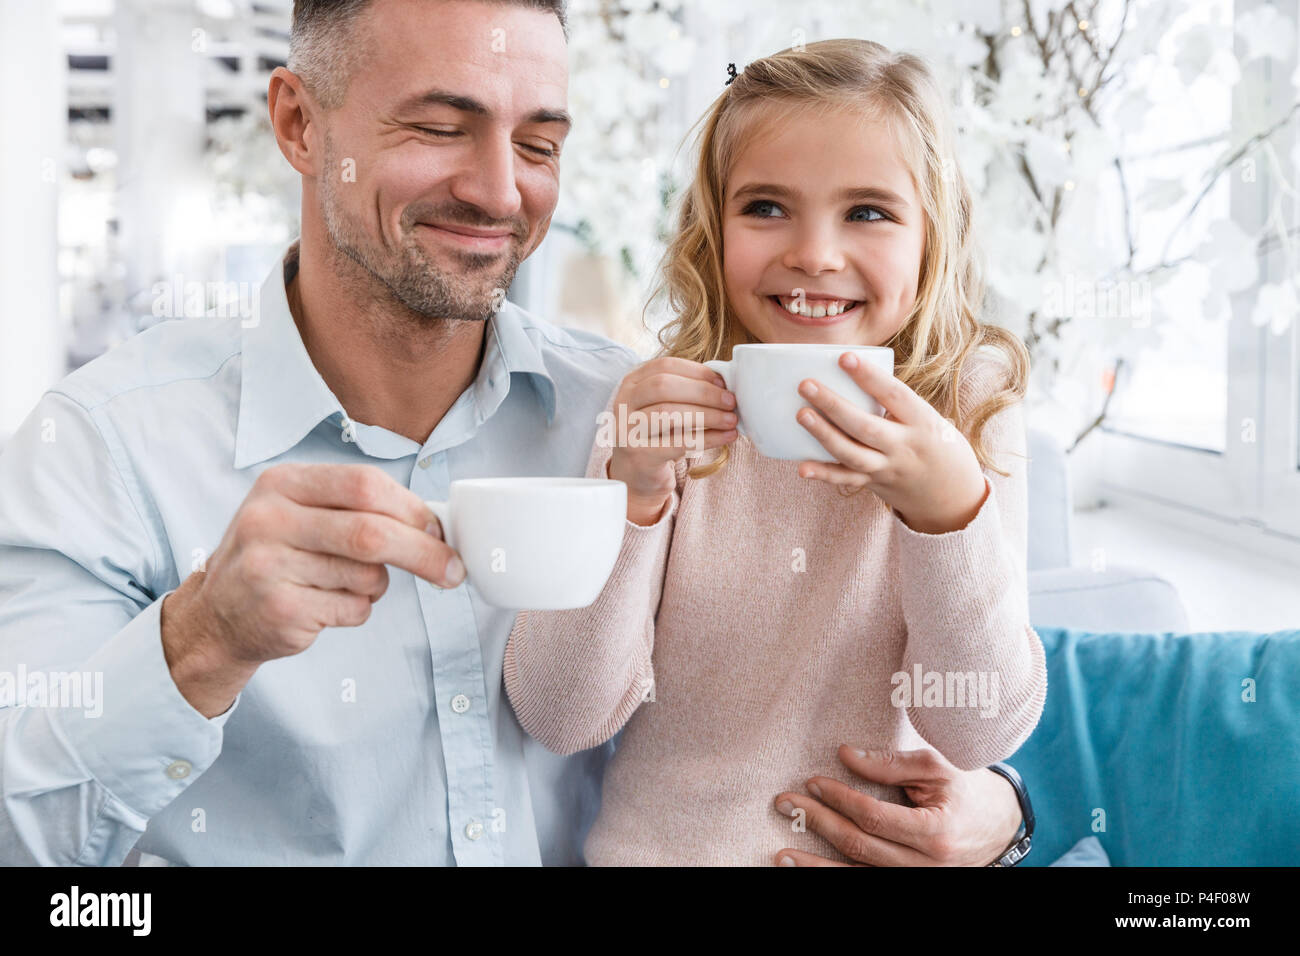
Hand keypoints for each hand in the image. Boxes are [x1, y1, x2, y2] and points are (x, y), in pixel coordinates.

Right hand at [161, 462, 459, 716]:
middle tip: (452, 571)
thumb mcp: (299, 513)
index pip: (364, 484)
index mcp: (281, 484)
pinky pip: (353, 609)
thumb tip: (434, 523)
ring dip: (376, 586)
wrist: (215, 616)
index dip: (412, 508)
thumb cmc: (276, 557)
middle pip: (373, 533)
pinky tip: (324, 605)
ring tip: (342, 584)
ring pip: (368, 576)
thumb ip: (355, 508)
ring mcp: (270, 566)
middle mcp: (269, 520)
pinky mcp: (280, 610)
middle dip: (424, 553)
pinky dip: (357, 610)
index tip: (439, 529)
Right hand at [606, 357, 737, 525]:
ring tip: (731, 420)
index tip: (723, 383)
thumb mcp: (663, 406)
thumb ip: (685, 391)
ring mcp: (627, 430)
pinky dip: (708, 438)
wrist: (637, 474)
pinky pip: (679, 443)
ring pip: (669, 414)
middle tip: (731, 401)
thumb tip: (724, 385)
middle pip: (664, 386)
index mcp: (631, 383)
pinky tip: (727, 437)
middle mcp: (623, 403)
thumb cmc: (658, 434)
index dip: (697, 372)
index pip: (664, 366)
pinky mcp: (640, 456)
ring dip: (708, 415)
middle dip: (703, 392)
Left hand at [772, 746, 1023, 865]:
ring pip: (857, 873)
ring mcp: (917, 879)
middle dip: (818, 822)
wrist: (999, 827)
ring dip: (816, 865)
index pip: (874, 817)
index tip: (813, 781)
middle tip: (785, 803)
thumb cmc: (966, 789)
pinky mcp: (908, 883)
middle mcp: (926, 865)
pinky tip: (807, 871)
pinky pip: (865, 881)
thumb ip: (889, 763)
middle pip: (860, 845)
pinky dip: (834, 876)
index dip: (839, 799)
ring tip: (781, 854)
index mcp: (936, 832)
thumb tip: (844, 754)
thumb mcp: (936, 767)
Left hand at [794, 352, 987, 533]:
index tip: (844, 357)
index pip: (894, 395)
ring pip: (852, 454)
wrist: (953, 493)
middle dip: (833, 405)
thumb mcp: (927, 417)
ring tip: (801, 414)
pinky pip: (846, 480)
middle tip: (805, 385)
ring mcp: (888, 467)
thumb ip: (895, 402)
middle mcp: (904, 446)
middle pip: (865, 426)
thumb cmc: (934, 441)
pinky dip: (824, 474)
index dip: (869, 377)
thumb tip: (851, 372)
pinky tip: (802, 468)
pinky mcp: (874, 483)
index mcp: (922, 421)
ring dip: (824, 435)